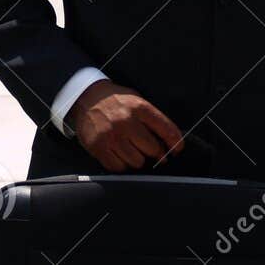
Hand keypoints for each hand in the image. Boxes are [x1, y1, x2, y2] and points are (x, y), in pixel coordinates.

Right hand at [70, 79, 184, 171]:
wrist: (86, 98)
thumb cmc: (115, 101)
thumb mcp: (137, 100)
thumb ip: (152, 119)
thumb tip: (168, 141)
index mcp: (139, 108)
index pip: (165, 129)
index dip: (175, 142)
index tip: (178, 149)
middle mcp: (125, 122)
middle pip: (152, 149)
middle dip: (157, 153)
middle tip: (155, 153)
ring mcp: (111, 136)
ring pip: (136, 162)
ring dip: (139, 160)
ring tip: (135, 152)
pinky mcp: (98, 147)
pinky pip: (118, 167)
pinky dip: (122, 165)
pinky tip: (121, 155)